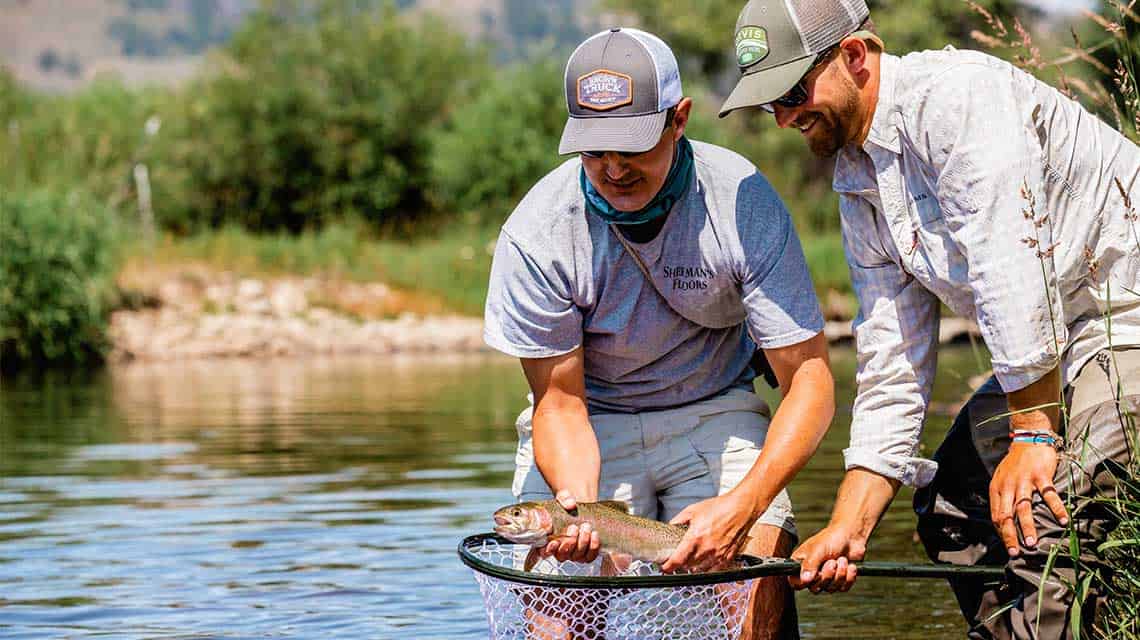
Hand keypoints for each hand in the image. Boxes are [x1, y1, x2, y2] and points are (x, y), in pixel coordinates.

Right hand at [541, 490, 600, 563]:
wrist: (581, 509)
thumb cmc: (567, 506)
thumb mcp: (563, 498)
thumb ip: (564, 499)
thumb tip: (570, 503)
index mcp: (547, 540)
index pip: (544, 552)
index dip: (548, 550)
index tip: (554, 541)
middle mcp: (559, 550)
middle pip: (562, 555)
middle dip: (569, 543)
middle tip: (574, 527)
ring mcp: (573, 554)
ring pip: (576, 556)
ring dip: (582, 542)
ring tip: (586, 527)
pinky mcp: (586, 554)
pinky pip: (590, 556)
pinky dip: (593, 546)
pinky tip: (594, 534)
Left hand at [661, 491, 756, 572]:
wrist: (741, 508)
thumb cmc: (720, 507)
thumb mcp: (693, 510)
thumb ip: (678, 520)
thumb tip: (670, 526)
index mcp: (695, 537)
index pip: (678, 559)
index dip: (668, 566)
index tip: (665, 567)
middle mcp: (706, 549)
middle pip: (687, 566)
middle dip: (680, 564)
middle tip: (677, 560)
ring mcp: (718, 554)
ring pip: (700, 570)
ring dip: (693, 567)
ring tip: (690, 561)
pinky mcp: (728, 557)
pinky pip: (714, 570)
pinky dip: (707, 568)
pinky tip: (705, 562)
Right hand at [788, 524, 862, 592]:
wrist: (852, 536)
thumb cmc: (832, 538)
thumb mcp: (817, 550)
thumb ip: (810, 565)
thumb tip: (804, 579)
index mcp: (801, 563)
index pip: (795, 582)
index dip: (804, 583)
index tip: (815, 575)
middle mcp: (812, 572)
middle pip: (815, 588)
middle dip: (827, 575)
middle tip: (832, 562)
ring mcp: (826, 577)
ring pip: (830, 589)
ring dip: (840, 574)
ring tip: (841, 560)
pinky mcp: (839, 580)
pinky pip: (842, 588)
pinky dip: (849, 577)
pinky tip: (849, 566)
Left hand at [989, 441, 1067, 555]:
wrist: (1028, 439)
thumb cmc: (1015, 464)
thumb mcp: (1002, 480)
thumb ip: (1003, 498)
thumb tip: (1004, 522)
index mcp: (997, 489)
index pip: (996, 515)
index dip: (1001, 532)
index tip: (1009, 547)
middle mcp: (1008, 486)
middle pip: (1006, 514)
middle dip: (1010, 535)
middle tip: (1015, 552)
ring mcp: (1024, 481)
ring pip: (1024, 507)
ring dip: (1028, 526)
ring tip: (1033, 543)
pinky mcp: (1041, 476)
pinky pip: (1049, 495)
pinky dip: (1056, 509)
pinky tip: (1063, 521)